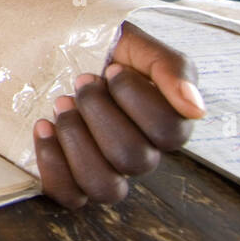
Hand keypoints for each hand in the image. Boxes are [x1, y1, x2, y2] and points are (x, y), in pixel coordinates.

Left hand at [33, 21, 202, 207]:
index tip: (111, 68)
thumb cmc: (102, 48)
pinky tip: (43, 126)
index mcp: (164, 124)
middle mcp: (139, 153)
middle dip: (100, 112)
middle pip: (133, 158)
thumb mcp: (139, 45)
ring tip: (60, 103)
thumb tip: (196, 109)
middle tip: (81, 81)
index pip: (169, 133)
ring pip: (104, 186)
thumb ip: (173, 68)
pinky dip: (53, 162)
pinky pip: (68, 194)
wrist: (52, 46)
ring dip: (77, 140)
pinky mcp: (70, 178)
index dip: (135, 99)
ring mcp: (105, 169)